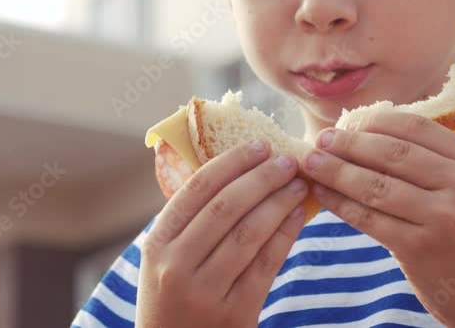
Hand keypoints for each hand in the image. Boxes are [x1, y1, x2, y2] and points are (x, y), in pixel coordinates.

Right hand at [136, 140, 308, 327]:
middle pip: (226, 207)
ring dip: (279, 202)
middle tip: (287, 160)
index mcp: (157, 245)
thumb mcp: (165, 260)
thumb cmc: (175, 299)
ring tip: (298, 184)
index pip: (196, 190)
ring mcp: (205, 292)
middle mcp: (176, 267)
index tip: (259, 144)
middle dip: (261, 178)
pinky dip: (285, 234)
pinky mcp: (235, 313)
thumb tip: (236, 168)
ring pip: (249, 233)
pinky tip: (298, 214)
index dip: (232, 163)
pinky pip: (266, 264)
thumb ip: (190, 222)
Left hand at [300, 113, 454, 326]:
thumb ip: (436, 163)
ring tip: (312, 164)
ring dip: (336, 171)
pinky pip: (368, 218)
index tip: (349, 123)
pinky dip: (340, 204)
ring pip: (374, 184)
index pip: (416, 127)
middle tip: (321, 139)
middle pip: (391, 152)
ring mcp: (441, 217)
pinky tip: (323, 196)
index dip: (376, 122)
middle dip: (349, 143)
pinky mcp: (419, 247)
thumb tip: (371, 133)